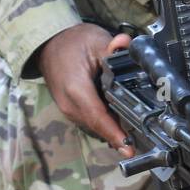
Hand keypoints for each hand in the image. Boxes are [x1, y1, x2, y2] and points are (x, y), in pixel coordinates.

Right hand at [37, 23, 133, 156]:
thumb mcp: (94, 40)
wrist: (47, 44)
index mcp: (76, 89)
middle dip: (117, 135)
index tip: (129, 148)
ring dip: (111, 131)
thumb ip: (112, 47)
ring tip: (134, 137)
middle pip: (97, 125)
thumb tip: (125, 43)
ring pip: (93, 125)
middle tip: (141, 143)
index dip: (114, 132)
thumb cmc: (71, 43)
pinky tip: (119, 124)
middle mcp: (69, 104)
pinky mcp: (69, 108)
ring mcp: (67, 108)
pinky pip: (89, 120)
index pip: (98, 115)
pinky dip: (104, 123)